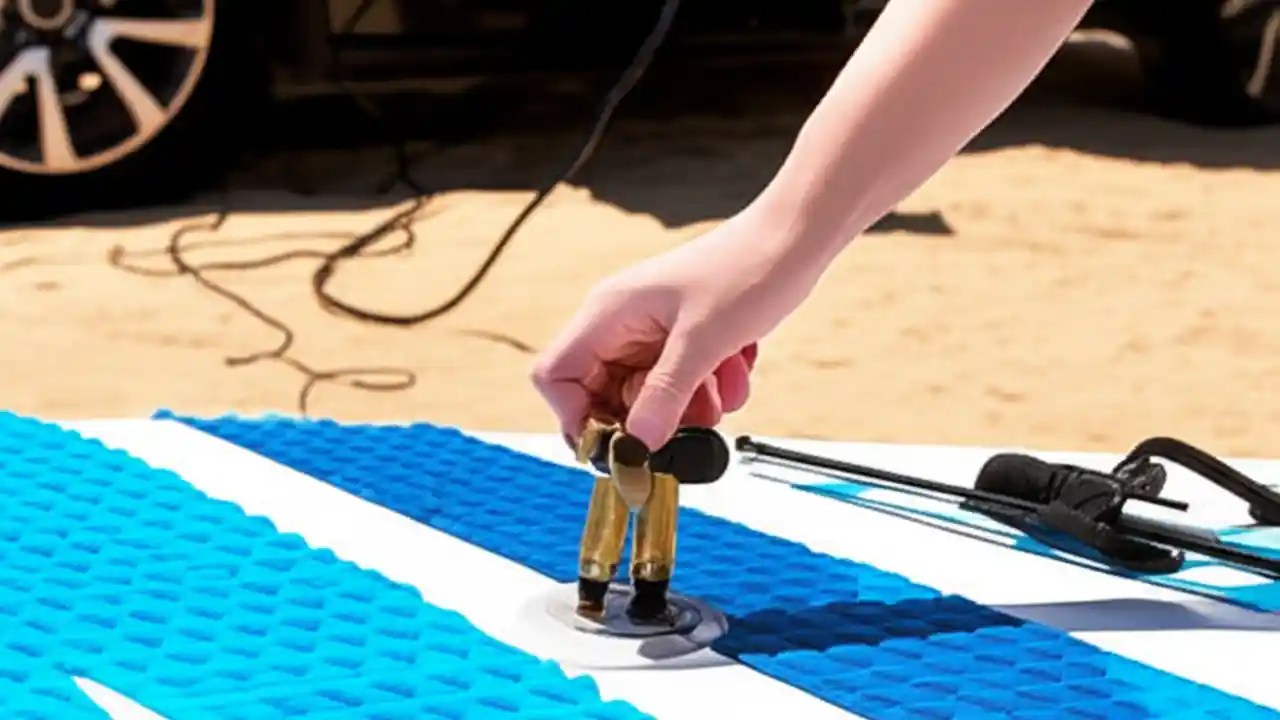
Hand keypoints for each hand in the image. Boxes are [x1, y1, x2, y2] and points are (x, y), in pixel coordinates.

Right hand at [532, 209, 825, 449]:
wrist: (795, 239)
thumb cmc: (748, 268)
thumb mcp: (703, 342)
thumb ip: (665, 396)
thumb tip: (638, 444)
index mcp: (609, 312)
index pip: (556, 376)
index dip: (577, 417)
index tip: (618, 444)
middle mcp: (621, 323)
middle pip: (603, 396)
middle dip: (648, 417)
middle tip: (685, 421)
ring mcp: (651, 332)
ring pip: (647, 397)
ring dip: (686, 406)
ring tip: (721, 386)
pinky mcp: (681, 340)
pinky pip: (678, 386)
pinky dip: (706, 390)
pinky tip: (733, 369)